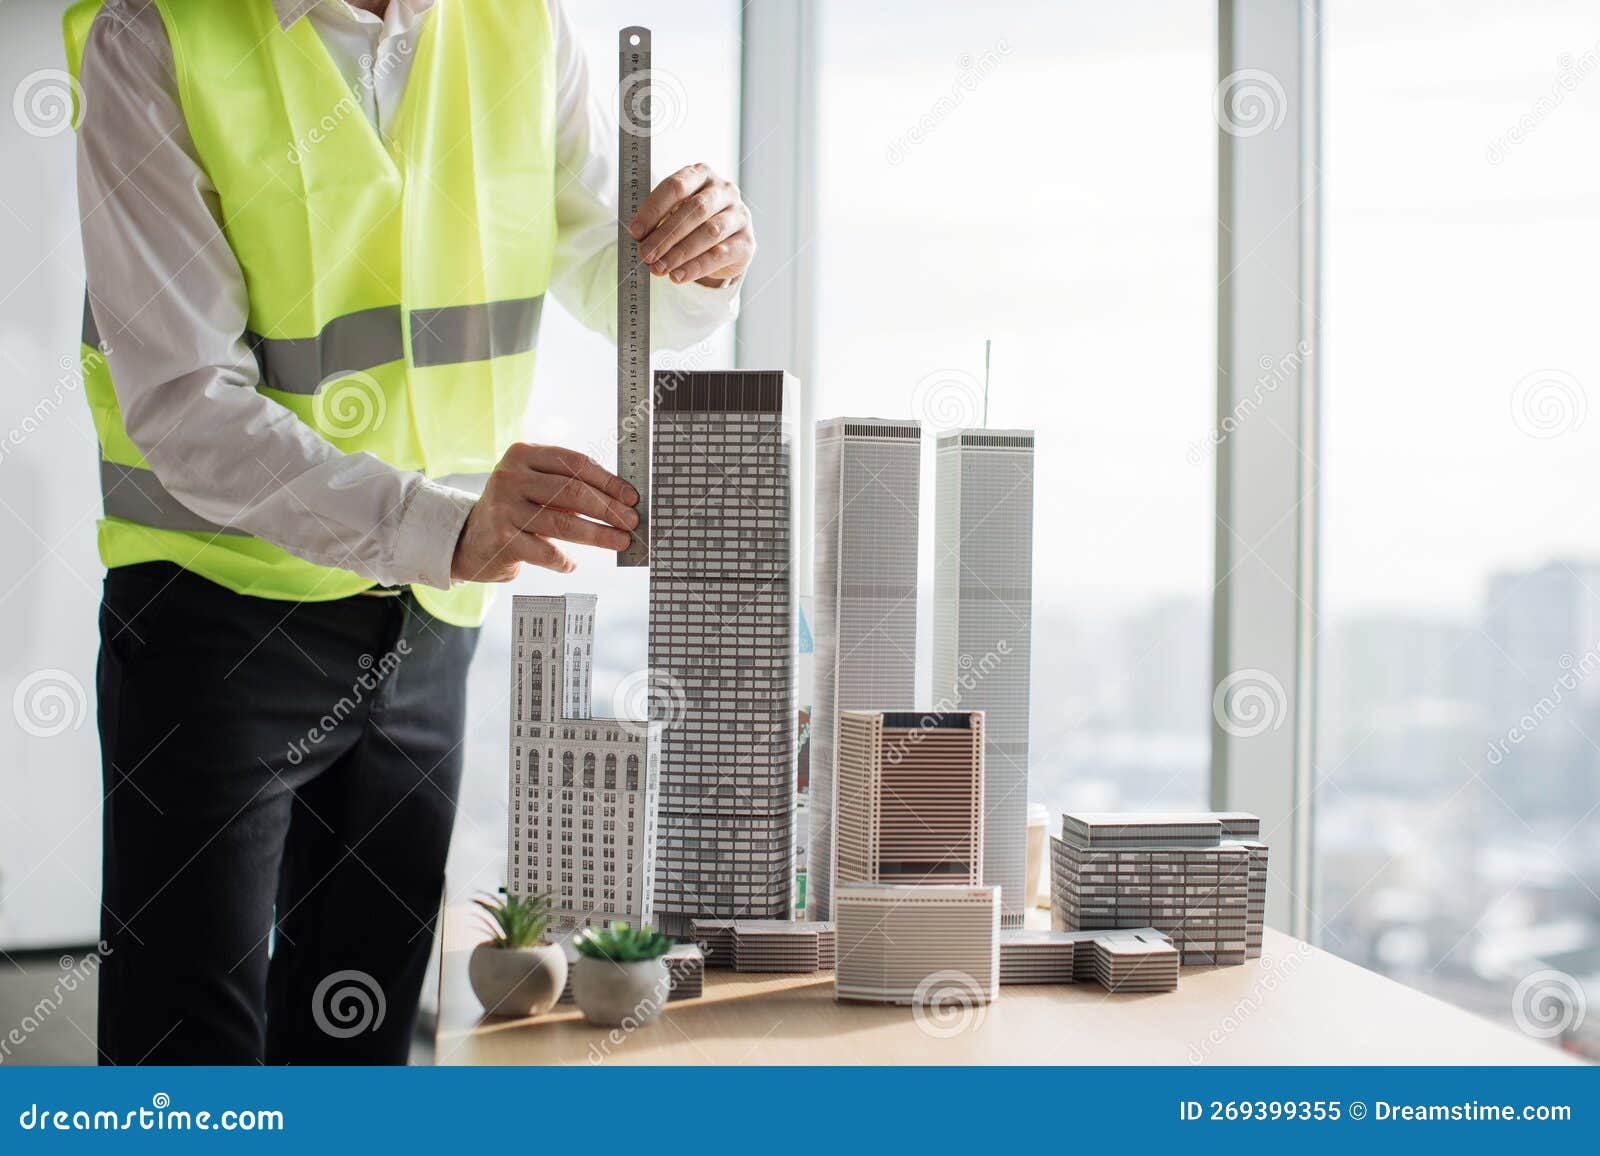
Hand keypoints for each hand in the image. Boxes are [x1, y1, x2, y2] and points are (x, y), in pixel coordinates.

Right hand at [450, 443, 638, 581]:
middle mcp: (511, 477)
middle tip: (632, 521)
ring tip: (620, 541)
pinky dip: (565, 560)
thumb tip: (620, 500)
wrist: (470, 539)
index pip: (576, 463)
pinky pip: (547, 552)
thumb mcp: (535, 485)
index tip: (631, 496)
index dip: (608, 481)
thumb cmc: (515, 509)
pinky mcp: (503, 539)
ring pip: (564, 524)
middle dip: (609, 509)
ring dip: (598, 535)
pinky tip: (573, 563)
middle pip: (573, 492)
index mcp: (523, 454)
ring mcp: (505, 507)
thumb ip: (568, 485)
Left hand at [629, 163, 754, 286]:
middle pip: (694, 210)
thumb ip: (658, 221)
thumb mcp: (674, 213)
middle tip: (646, 254)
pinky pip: (720, 254)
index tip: (635, 232)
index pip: (676, 186)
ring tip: (659, 268)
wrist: (725, 242)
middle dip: (666, 235)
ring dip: (680, 253)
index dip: (653, 209)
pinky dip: (696, 267)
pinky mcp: (747, 242)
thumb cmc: (693, 222)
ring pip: (709, 232)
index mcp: (701, 174)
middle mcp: (724, 190)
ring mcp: (739, 215)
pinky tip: (677, 276)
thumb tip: (639, 239)